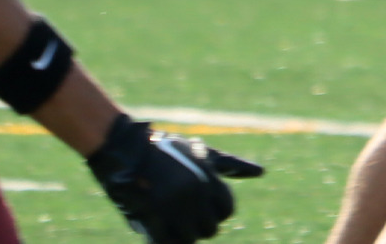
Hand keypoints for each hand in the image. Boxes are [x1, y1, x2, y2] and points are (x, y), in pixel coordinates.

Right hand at [87, 115, 262, 243]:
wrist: (125, 150)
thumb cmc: (167, 150)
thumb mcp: (201, 153)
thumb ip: (231, 164)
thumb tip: (260, 172)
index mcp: (208, 178)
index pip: (227, 210)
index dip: (216, 212)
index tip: (201, 206)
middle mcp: (194, 193)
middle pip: (210, 228)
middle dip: (199, 225)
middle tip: (183, 215)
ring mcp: (173, 206)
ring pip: (190, 239)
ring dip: (181, 234)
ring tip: (171, 221)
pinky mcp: (151, 217)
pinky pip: (167, 243)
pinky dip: (165, 240)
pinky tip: (159, 229)